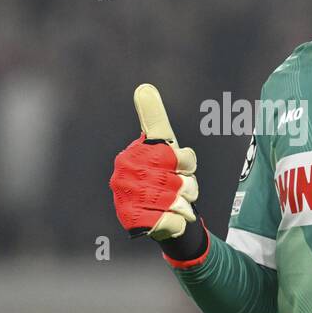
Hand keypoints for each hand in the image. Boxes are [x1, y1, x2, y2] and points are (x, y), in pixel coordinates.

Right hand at [109, 84, 199, 240]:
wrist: (162, 216)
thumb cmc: (161, 175)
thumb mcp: (162, 144)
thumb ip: (154, 117)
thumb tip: (143, 87)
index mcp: (130, 157)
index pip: (172, 157)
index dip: (186, 163)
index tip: (183, 167)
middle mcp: (123, 178)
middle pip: (177, 181)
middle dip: (188, 186)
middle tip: (180, 188)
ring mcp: (128, 202)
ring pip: (177, 201)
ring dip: (185, 204)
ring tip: (176, 204)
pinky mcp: (136, 225)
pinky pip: (173, 221)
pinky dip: (179, 221)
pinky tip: (171, 220)